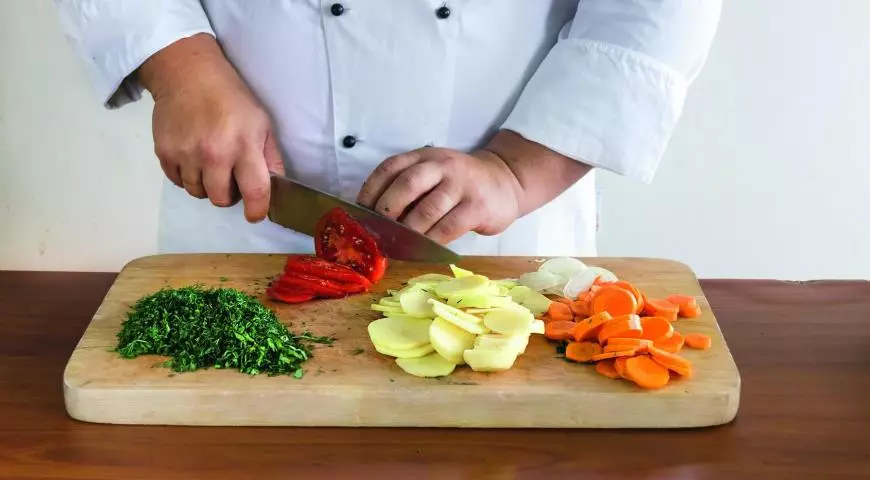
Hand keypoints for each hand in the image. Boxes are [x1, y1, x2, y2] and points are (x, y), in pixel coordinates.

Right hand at [138, 34, 284, 221]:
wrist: (188, 75)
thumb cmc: (232, 99)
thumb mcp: (262, 123)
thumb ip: (270, 157)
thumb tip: (275, 187)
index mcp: (244, 145)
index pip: (254, 192)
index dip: (257, 210)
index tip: (255, 213)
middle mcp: (214, 154)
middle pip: (220, 199)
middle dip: (228, 195)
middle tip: (230, 178)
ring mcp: (186, 154)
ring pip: (197, 192)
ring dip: (206, 185)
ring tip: (210, 165)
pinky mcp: (164, 152)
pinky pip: (177, 182)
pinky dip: (187, 176)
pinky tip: (192, 158)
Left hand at [357, 130, 590, 243]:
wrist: (505, 182)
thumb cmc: (460, 184)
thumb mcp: (434, 174)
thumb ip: (410, 189)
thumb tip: (375, 220)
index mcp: (424, 156)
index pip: (390, 168)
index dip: (370, 190)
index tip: (359, 212)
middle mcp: (441, 166)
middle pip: (407, 185)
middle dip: (386, 210)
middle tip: (377, 231)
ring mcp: (461, 185)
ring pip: (427, 210)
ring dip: (408, 232)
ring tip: (397, 247)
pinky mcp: (477, 206)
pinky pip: (448, 227)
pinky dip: (431, 242)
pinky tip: (422, 250)